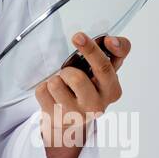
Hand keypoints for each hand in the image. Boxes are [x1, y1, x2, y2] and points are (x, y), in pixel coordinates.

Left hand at [35, 32, 129, 147]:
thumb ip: (116, 52)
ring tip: (63, 84)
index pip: (105, 68)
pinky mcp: (56, 118)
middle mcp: (96, 106)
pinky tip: (54, 95)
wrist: (73, 121)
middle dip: (68, 69)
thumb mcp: (106, 72)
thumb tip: (111, 40)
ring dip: (56, 78)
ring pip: (56, 83)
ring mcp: (75, 114)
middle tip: (71, 54)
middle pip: (76, 78)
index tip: (78, 36)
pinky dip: (44, 88)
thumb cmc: (90, 89)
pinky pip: (42, 91)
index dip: (93, 51)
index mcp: (111, 91)